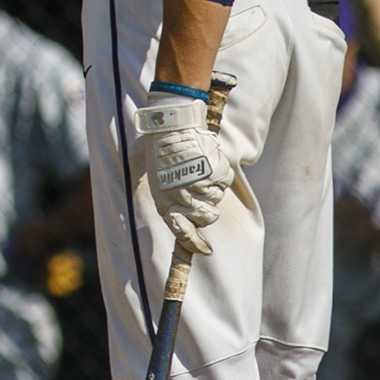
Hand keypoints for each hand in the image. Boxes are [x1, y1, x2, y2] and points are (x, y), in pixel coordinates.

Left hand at [137, 96, 233, 253]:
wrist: (171, 129)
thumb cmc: (162, 155)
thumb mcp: (157, 183)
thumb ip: (171, 205)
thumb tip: (186, 228)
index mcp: (166, 202)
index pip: (182, 232)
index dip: (195, 244)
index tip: (207, 251)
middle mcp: (184, 198)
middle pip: (207, 218)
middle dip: (205, 208)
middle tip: (197, 190)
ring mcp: (202, 186)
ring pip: (216, 200)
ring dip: (210, 188)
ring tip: (196, 169)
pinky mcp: (216, 173)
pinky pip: (223, 182)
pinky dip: (217, 175)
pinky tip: (205, 162)